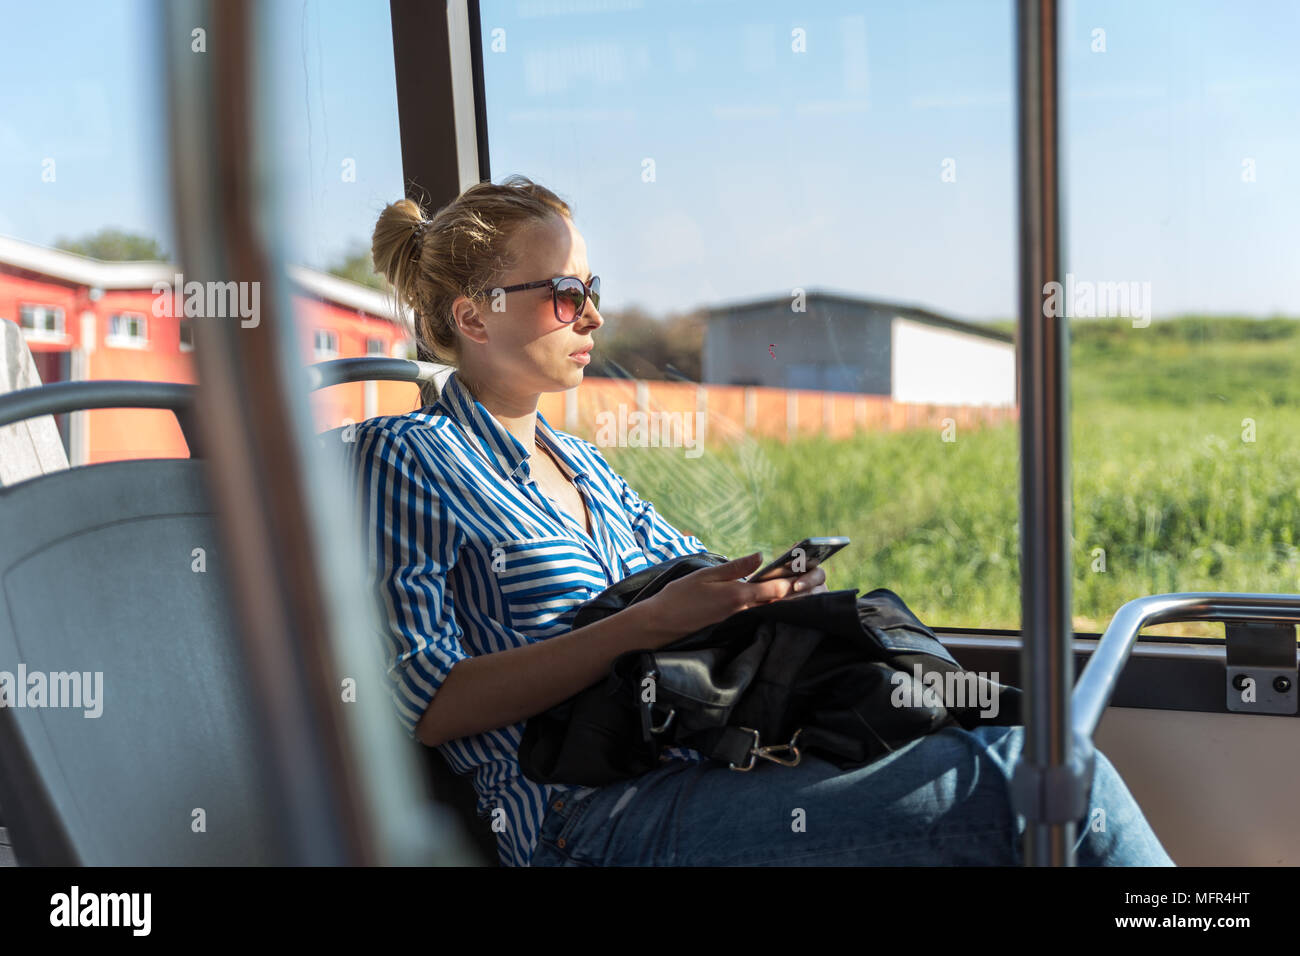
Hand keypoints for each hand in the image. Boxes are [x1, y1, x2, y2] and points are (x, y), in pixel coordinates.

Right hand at [638, 552, 826, 646]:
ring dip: (781, 598)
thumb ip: (735, 567)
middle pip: (775, 600)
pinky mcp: (730, 623)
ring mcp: (736, 619)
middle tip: (809, 578)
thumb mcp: (707, 575)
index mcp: (738, 596)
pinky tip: (769, 597)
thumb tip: (760, 556)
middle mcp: (741, 610)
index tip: (806, 570)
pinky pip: (754, 613)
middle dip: (793, 591)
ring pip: (766, 608)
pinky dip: (765, 604)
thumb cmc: (680, 595)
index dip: (792, 579)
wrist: (661, 623)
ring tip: (797, 586)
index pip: (775, 588)